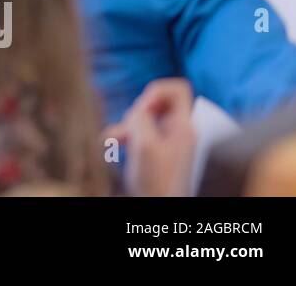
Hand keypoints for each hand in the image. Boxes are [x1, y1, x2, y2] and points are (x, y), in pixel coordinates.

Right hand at [106, 78, 196, 196]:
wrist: (161, 207)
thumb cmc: (157, 184)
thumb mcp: (145, 145)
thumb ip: (140, 119)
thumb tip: (137, 110)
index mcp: (184, 126)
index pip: (177, 88)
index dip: (155, 91)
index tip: (142, 108)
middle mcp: (179, 131)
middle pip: (157, 102)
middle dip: (136, 112)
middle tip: (129, 128)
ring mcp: (169, 142)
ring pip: (144, 119)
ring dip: (125, 126)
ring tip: (112, 139)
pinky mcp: (159, 152)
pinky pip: (140, 134)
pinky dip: (124, 137)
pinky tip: (111, 145)